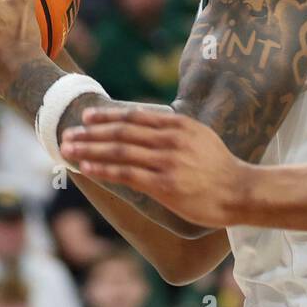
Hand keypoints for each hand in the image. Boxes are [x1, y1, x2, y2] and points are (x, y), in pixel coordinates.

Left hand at [60, 106, 248, 228]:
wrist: (238, 191)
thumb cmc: (220, 167)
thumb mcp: (201, 136)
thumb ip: (176, 129)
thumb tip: (151, 125)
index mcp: (179, 125)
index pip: (135, 116)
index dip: (108, 115)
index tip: (87, 116)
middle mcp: (170, 139)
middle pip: (122, 131)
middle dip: (91, 132)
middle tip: (68, 133)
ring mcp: (166, 161)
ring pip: (119, 150)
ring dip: (90, 148)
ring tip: (68, 148)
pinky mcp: (164, 184)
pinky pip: (126, 173)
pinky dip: (103, 168)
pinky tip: (86, 167)